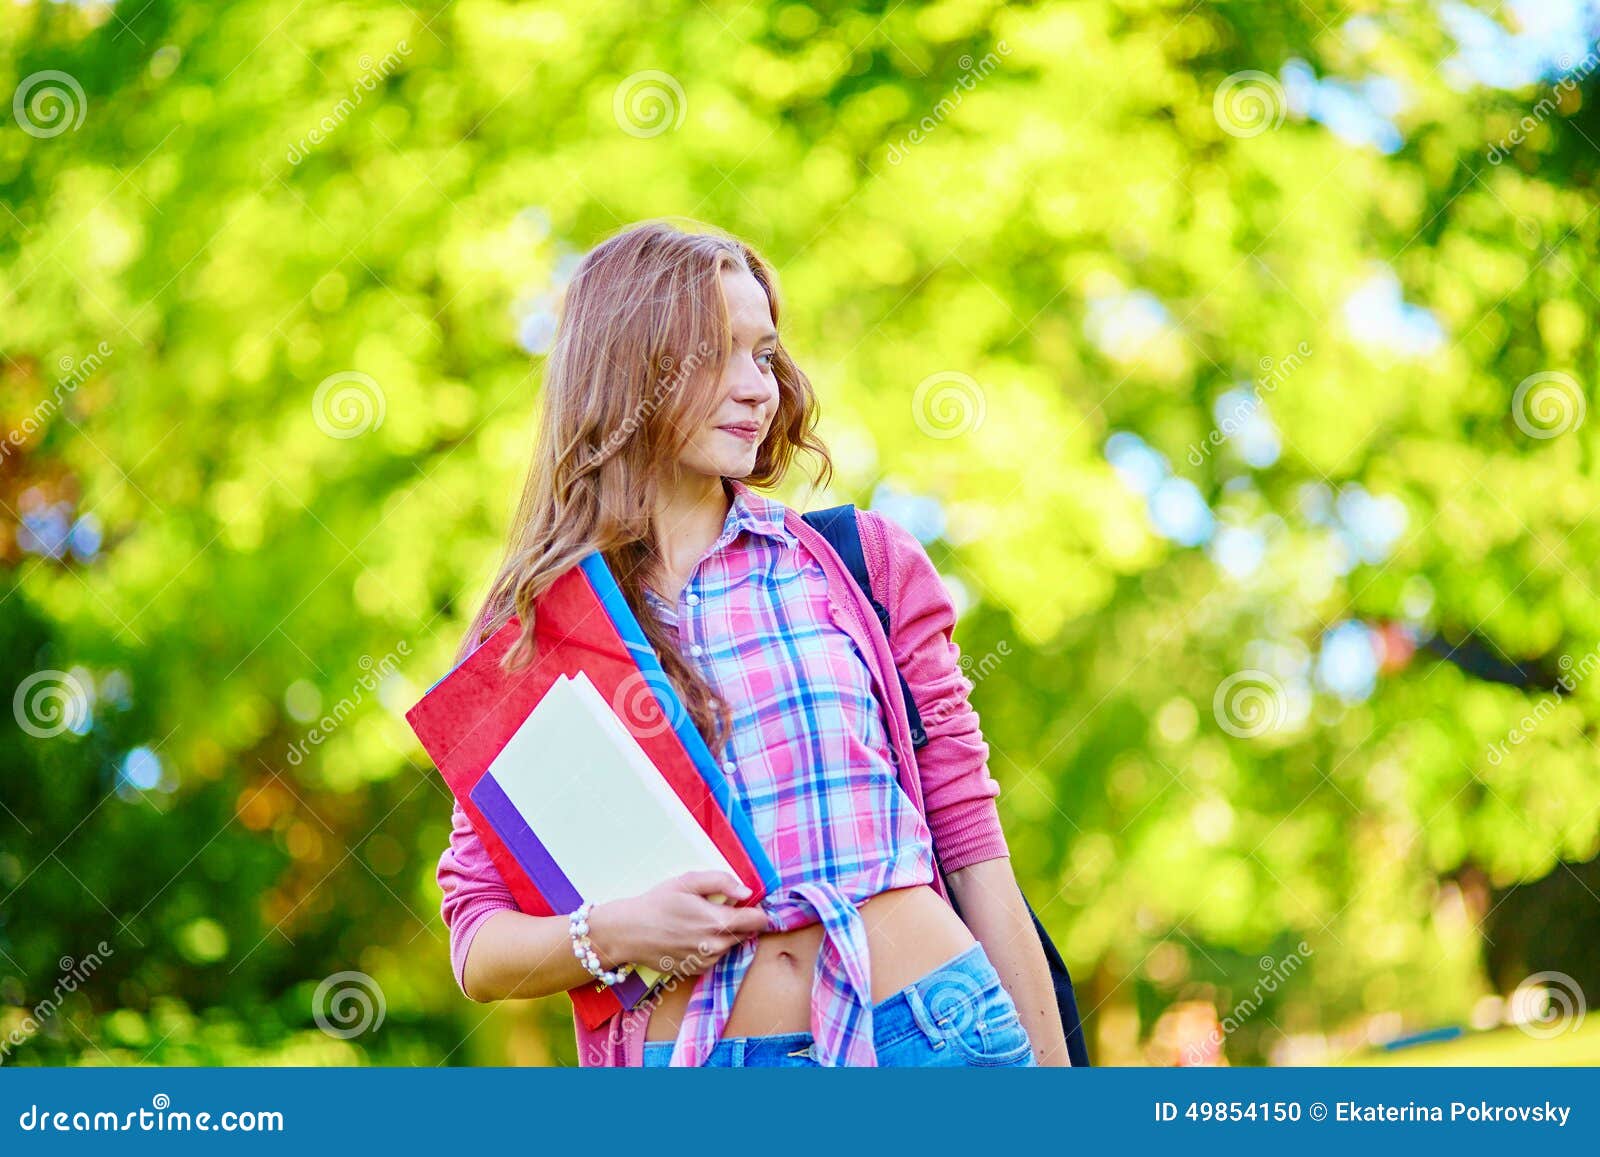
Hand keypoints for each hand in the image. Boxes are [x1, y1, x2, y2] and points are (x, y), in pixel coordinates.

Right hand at [588, 870, 769, 979]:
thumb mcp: (688, 881)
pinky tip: (691, 935)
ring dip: (725, 934)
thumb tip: (747, 892)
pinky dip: (711, 946)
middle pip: (747, 933)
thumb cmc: (657, 903)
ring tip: (698, 921)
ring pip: (731, 945)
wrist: (628, 932)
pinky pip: (716, 956)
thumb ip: (722, 882)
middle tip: (717, 908)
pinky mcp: (697, 970)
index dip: (757, 909)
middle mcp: (716, 947)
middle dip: (740, 920)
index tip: (746, 902)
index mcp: (718, 923)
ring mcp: (707, 962)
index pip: (760, 921)